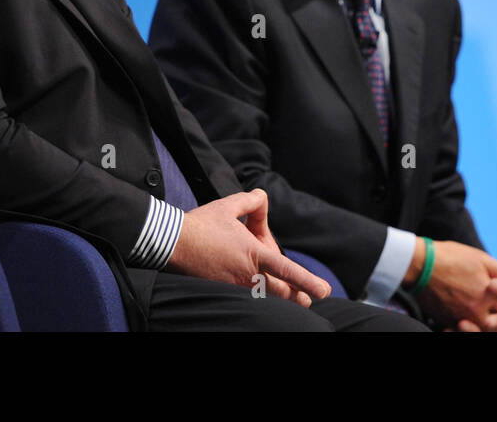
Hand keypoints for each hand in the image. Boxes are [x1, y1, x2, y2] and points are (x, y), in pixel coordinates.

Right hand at [163, 188, 329, 306]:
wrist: (173, 243)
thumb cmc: (201, 224)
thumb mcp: (230, 206)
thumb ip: (252, 201)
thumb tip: (263, 198)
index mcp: (253, 253)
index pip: (287, 271)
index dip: (308, 281)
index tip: (324, 290)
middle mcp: (247, 274)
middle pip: (281, 292)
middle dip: (297, 295)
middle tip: (308, 298)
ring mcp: (235, 286)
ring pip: (265, 297)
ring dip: (278, 296)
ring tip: (293, 296)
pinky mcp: (223, 291)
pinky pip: (247, 296)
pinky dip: (257, 295)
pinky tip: (259, 290)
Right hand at [407, 239, 496, 330]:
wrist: (420, 265)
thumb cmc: (451, 257)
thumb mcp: (481, 258)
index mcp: (489, 293)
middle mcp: (478, 310)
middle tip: (496, 297)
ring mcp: (464, 318)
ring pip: (489, 330)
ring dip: (492, 321)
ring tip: (487, 311)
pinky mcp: (451, 321)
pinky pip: (468, 331)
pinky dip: (472, 326)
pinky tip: (470, 317)